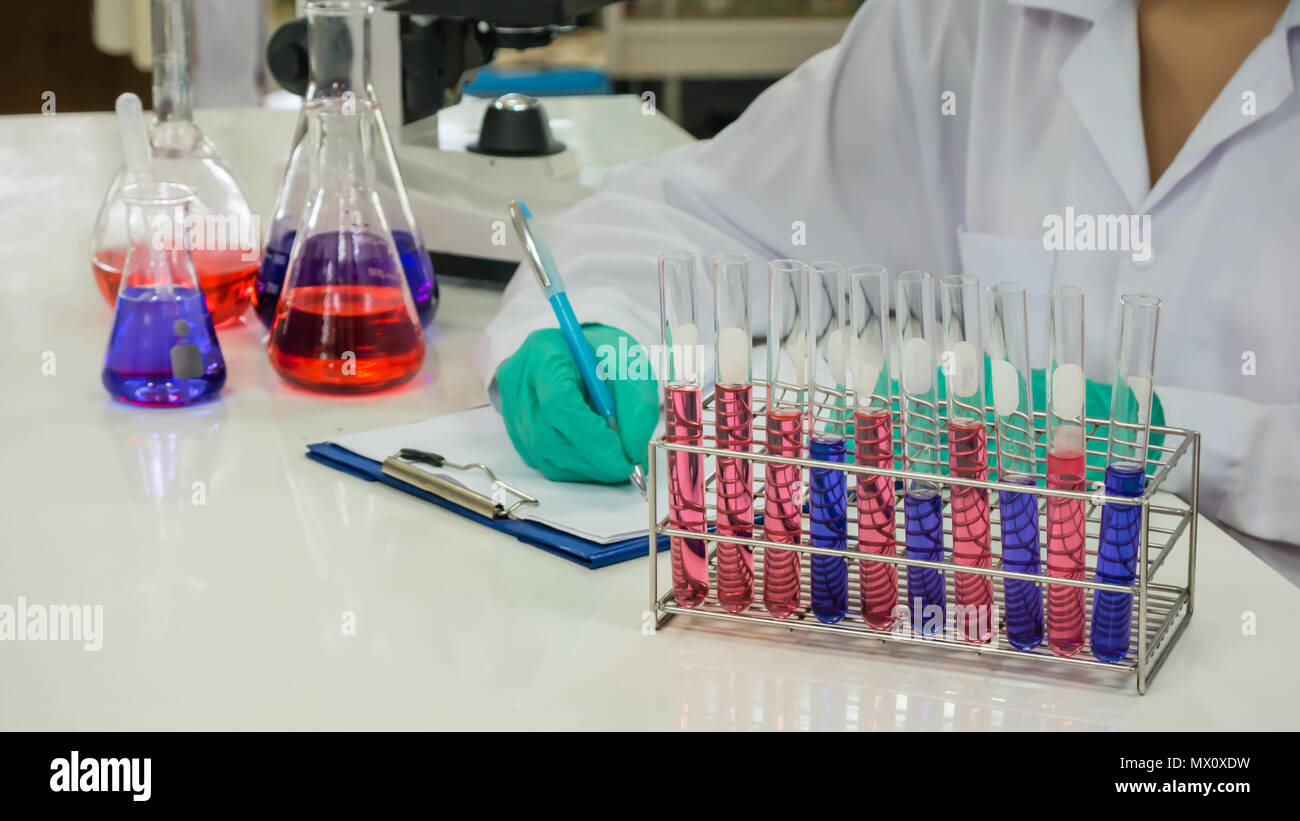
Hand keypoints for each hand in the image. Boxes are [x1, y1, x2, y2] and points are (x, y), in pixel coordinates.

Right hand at [496, 325, 658, 483]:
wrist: (581, 355)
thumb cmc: (604, 355)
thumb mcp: (632, 366)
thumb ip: (637, 405)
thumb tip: (632, 449)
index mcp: (544, 352)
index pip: (558, 403)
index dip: (592, 436)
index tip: (624, 455)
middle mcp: (519, 382)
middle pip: (548, 436)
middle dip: (593, 458)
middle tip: (627, 465)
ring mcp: (513, 410)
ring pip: (547, 455)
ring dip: (587, 467)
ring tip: (616, 459)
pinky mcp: (517, 432)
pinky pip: (545, 462)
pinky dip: (577, 467)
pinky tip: (597, 457)